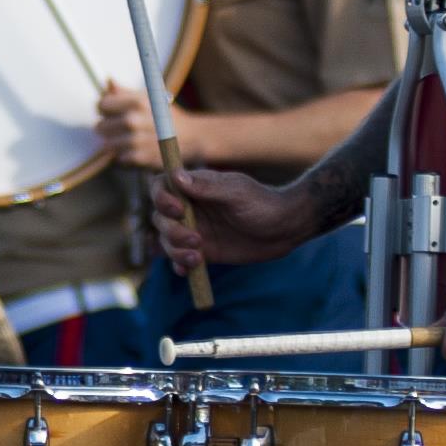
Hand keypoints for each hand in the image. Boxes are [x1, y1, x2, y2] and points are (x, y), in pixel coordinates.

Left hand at [95, 80, 163, 167]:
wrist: (192, 138)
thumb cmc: (167, 117)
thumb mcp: (150, 98)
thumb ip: (125, 92)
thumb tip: (108, 82)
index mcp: (136, 102)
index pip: (102, 105)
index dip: (106, 110)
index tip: (113, 113)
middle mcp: (133, 120)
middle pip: (100, 126)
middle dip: (108, 128)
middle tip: (123, 129)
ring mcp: (135, 140)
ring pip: (106, 144)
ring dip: (115, 144)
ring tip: (130, 141)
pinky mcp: (138, 158)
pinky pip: (118, 158)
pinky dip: (125, 156)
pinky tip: (137, 150)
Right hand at [146, 167, 312, 270]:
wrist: (285, 230)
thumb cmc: (263, 204)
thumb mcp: (236, 193)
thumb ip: (206, 187)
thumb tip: (176, 175)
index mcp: (195, 188)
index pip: (161, 187)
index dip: (161, 198)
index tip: (177, 210)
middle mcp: (190, 208)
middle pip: (160, 218)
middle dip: (172, 231)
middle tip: (197, 239)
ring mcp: (195, 230)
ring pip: (167, 240)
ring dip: (175, 251)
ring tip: (198, 257)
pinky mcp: (203, 251)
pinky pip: (179, 259)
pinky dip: (179, 265)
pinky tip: (190, 269)